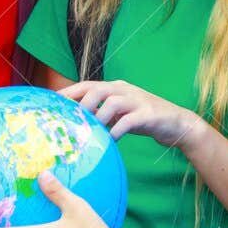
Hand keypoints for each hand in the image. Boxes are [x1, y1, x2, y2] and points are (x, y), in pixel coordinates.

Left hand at [62, 79, 198, 149]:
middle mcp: (124, 90)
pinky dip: (117, 131)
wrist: (177, 123)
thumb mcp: (119, 114)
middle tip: (70, 122)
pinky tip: (111, 142)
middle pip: (96, 89)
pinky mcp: (148, 114)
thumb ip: (101, 114)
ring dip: (99, 118)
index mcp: (115, 88)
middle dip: (81, 104)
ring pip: (112, 102)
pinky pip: (128, 121)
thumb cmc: (143, 119)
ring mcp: (137, 100)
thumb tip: (75, 124)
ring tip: (90, 133)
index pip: (87, 85)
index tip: (51, 103)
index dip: (69, 93)